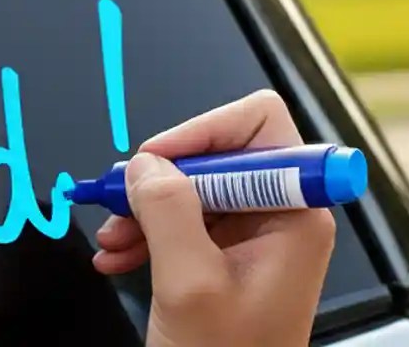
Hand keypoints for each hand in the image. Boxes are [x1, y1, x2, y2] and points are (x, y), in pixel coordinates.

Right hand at [92, 90, 336, 346]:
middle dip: (161, 176)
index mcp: (296, 214)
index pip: (258, 123)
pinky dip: (145, 230)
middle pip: (217, 152)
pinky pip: (182, 218)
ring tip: (112, 239)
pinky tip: (118, 255)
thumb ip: (168, 212)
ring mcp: (254, 236)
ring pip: (191, 185)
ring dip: (144, 207)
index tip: (155, 161)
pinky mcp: (227, 255)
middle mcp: (281, 216)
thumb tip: (145, 164)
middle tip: (118, 197)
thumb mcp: (190, 285)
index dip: (201, 132)